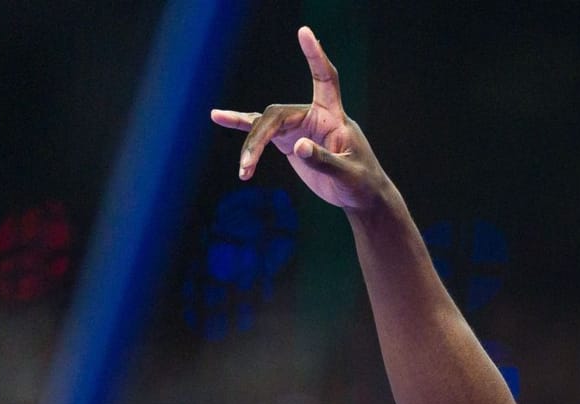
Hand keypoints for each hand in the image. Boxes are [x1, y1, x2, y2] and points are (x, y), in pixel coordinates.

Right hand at [211, 26, 387, 211]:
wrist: (359, 195)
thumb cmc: (361, 182)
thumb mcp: (347, 174)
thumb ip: (323, 160)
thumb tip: (297, 146)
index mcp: (333, 116)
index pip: (325, 78)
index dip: (315, 56)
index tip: (304, 32)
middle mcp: (313, 115)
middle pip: (277, 115)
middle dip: (259, 138)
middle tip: (248, 164)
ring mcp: (298, 127)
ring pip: (265, 124)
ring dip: (251, 145)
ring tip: (243, 169)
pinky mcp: (288, 140)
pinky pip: (261, 131)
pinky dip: (243, 128)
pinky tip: (219, 117)